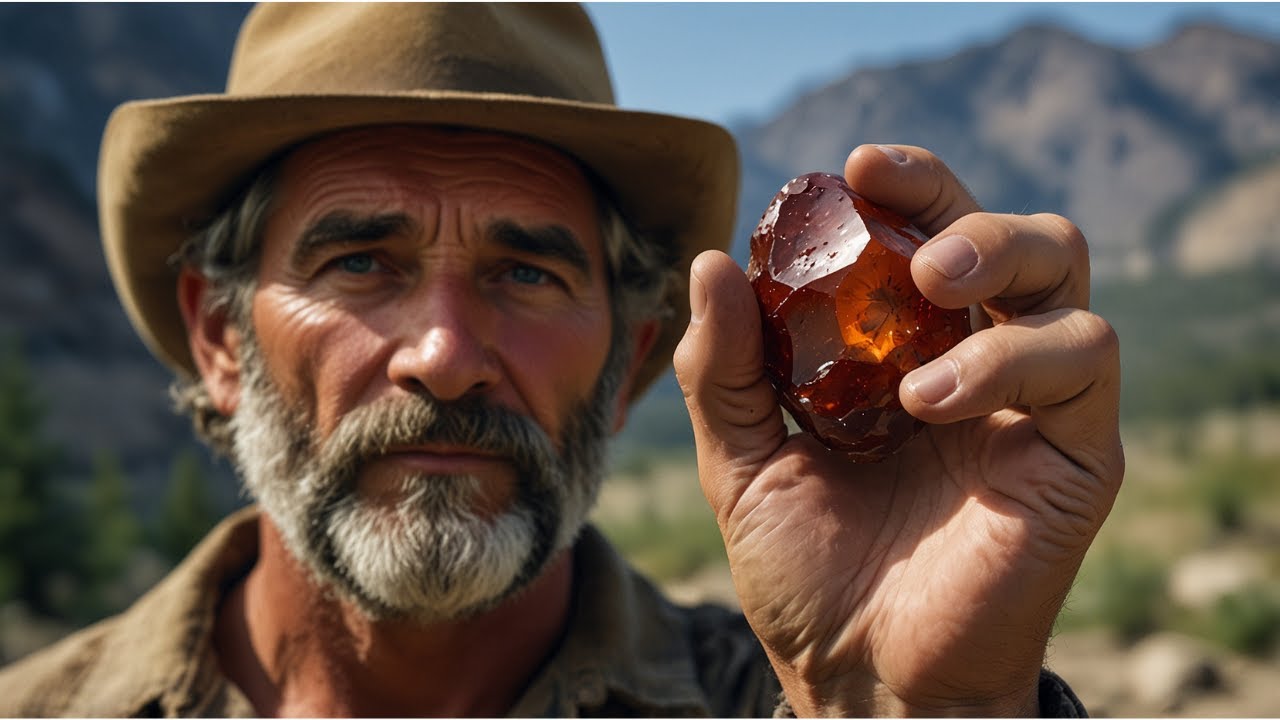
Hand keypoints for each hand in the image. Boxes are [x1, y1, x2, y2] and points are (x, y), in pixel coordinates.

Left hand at [673, 145, 1122, 716]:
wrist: (858, 675)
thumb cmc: (805, 572)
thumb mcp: (742, 461)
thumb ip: (724, 369)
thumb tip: (711, 261)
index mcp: (910, 353)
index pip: (927, 237)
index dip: (903, 189)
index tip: (850, 169)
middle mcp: (981, 361)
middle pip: (1007, 231)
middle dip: (954, 200)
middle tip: (892, 208)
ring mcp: (1035, 403)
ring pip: (1063, 271)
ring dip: (996, 256)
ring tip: (925, 292)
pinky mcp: (1079, 452)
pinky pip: (1082, 359)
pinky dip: (1012, 355)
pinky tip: (933, 397)